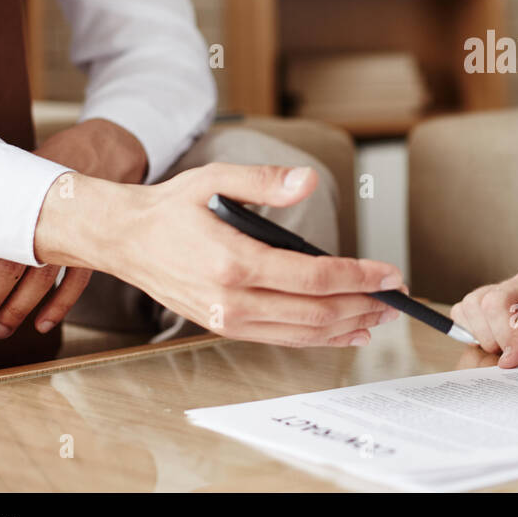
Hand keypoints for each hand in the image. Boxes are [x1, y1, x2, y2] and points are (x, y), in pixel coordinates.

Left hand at [0, 119, 148, 338]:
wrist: (99, 152)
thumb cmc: (43, 175)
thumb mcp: (3, 189)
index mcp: (11, 205)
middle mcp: (38, 222)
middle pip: (7, 270)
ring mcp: (68, 234)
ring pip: (39, 281)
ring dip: (18, 309)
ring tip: (1, 329)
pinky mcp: (91, 243)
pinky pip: (76, 281)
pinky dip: (59, 304)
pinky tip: (43, 322)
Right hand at [34, 161, 404, 347]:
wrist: (122, 239)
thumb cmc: (169, 209)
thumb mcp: (215, 178)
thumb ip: (266, 182)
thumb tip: (307, 181)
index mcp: (233, 262)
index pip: (313, 276)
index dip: (358, 278)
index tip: (389, 275)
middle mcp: (231, 300)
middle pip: (314, 312)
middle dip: (362, 306)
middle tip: (395, 300)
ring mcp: (227, 319)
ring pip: (301, 333)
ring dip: (345, 327)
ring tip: (378, 317)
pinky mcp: (224, 327)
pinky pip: (280, 338)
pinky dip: (316, 337)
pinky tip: (341, 330)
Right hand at [450, 250, 517, 367]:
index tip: (512, 362)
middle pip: (497, 300)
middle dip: (499, 337)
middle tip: (516, 359)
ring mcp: (513, 282)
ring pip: (478, 302)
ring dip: (484, 333)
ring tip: (508, 350)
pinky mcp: (498, 290)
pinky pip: (469, 304)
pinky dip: (471, 326)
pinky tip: (492, 340)